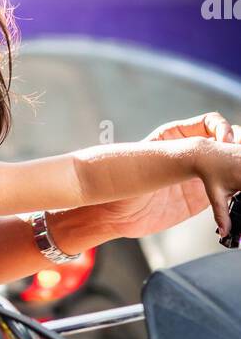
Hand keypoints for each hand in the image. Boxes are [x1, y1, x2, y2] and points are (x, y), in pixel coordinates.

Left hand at [83, 112, 240, 239]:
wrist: (110, 215)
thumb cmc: (120, 183)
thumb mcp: (152, 165)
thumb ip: (178, 158)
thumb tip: (204, 154)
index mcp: (177, 135)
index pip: (212, 123)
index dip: (223, 129)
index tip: (224, 142)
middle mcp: (191, 154)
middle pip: (226, 143)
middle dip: (236, 150)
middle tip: (239, 163)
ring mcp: (197, 177)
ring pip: (230, 168)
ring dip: (238, 174)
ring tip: (240, 182)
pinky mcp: (200, 201)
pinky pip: (226, 196)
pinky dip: (234, 200)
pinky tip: (234, 205)